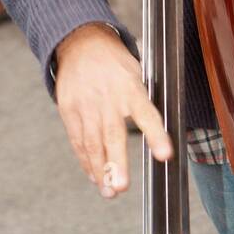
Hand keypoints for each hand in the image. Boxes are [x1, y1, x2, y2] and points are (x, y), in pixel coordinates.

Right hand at [54, 23, 172, 198]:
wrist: (80, 41)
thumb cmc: (114, 62)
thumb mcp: (136, 72)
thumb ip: (142, 101)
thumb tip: (157, 131)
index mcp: (130, 87)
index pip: (146, 113)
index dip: (156, 135)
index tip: (165, 154)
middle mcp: (107, 98)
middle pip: (112, 134)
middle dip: (116, 163)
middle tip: (121, 186)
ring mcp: (85, 104)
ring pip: (92, 143)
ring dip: (100, 170)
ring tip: (109, 192)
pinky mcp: (68, 109)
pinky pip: (78, 140)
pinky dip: (86, 160)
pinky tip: (94, 175)